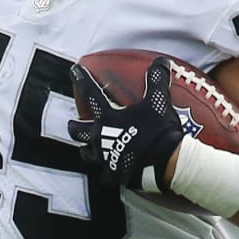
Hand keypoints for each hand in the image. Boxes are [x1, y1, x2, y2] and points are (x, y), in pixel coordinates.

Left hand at [68, 57, 183, 189]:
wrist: (166, 163)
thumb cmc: (159, 130)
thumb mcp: (159, 101)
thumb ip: (156, 80)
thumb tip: (161, 61)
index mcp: (108, 118)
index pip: (90, 94)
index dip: (81, 80)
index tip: (73, 71)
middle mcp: (99, 138)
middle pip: (77, 130)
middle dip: (73, 125)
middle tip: (72, 123)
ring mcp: (104, 159)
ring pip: (87, 154)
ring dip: (87, 149)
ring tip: (88, 148)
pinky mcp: (112, 176)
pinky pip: (105, 175)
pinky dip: (107, 173)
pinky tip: (110, 172)